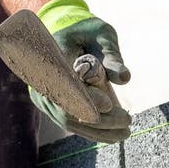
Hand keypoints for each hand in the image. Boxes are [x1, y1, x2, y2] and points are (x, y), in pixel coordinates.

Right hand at [32, 0, 131, 142]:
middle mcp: (41, 79)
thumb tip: (124, 78)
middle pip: (68, 108)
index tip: (110, 105)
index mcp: (51, 57)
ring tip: (125, 133)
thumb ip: (112, 56)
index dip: (87, 98)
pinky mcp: (52, 105)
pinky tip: (114, 136)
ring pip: (68, 120)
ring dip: (98, 131)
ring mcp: (44, 95)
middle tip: (127, 121)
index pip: (67, 84)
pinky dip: (92, 131)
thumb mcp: (103, 36)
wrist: (68, 32)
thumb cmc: (88, 32)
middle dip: (99, 119)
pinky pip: (70, 122)